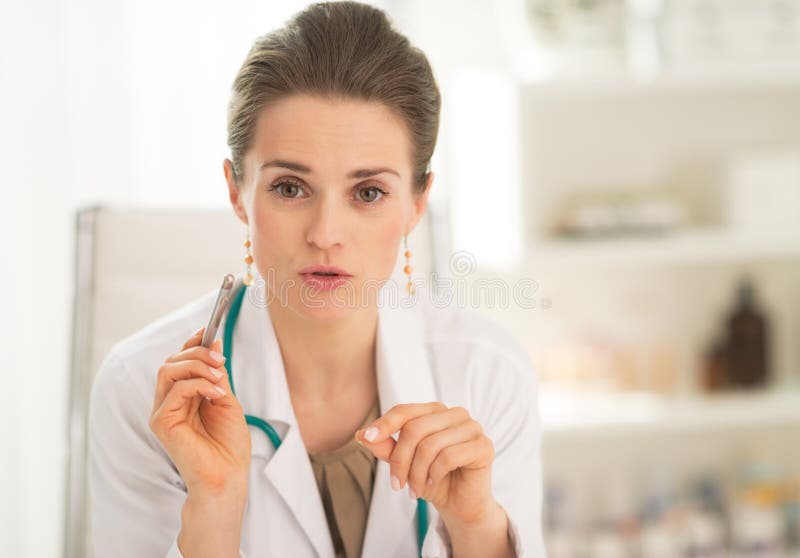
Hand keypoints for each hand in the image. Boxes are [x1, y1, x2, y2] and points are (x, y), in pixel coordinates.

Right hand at [149, 327, 251, 493]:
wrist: (227, 475)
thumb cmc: (228, 444)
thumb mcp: (226, 399)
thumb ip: (217, 374)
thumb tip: (214, 343)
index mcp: (183, 396)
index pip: (179, 361)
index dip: (192, 344)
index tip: (208, 331)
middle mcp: (168, 403)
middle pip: (171, 362)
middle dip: (197, 354)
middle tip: (221, 360)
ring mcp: (162, 412)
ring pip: (168, 371)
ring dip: (197, 367)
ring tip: (219, 377)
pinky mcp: (161, 423)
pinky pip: (175, 390)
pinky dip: (198, 385)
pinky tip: (216, 394)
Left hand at [355, 402, 495, 525]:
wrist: (460, 505)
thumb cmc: (432, 479)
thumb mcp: (404, 463)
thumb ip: (386, 447)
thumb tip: (361, 434)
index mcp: (436, 411)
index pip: (405, 410)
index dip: (385, 423)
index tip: (367, 437)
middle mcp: (456, 414)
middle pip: (415, 429)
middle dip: (400, 460)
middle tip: (396, 485)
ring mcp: (472, 428)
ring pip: (430, 445)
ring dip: (416, 473)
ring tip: (414, 490)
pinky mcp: (484, 446)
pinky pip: (449, 456)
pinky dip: (435, 474)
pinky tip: (433, 484)